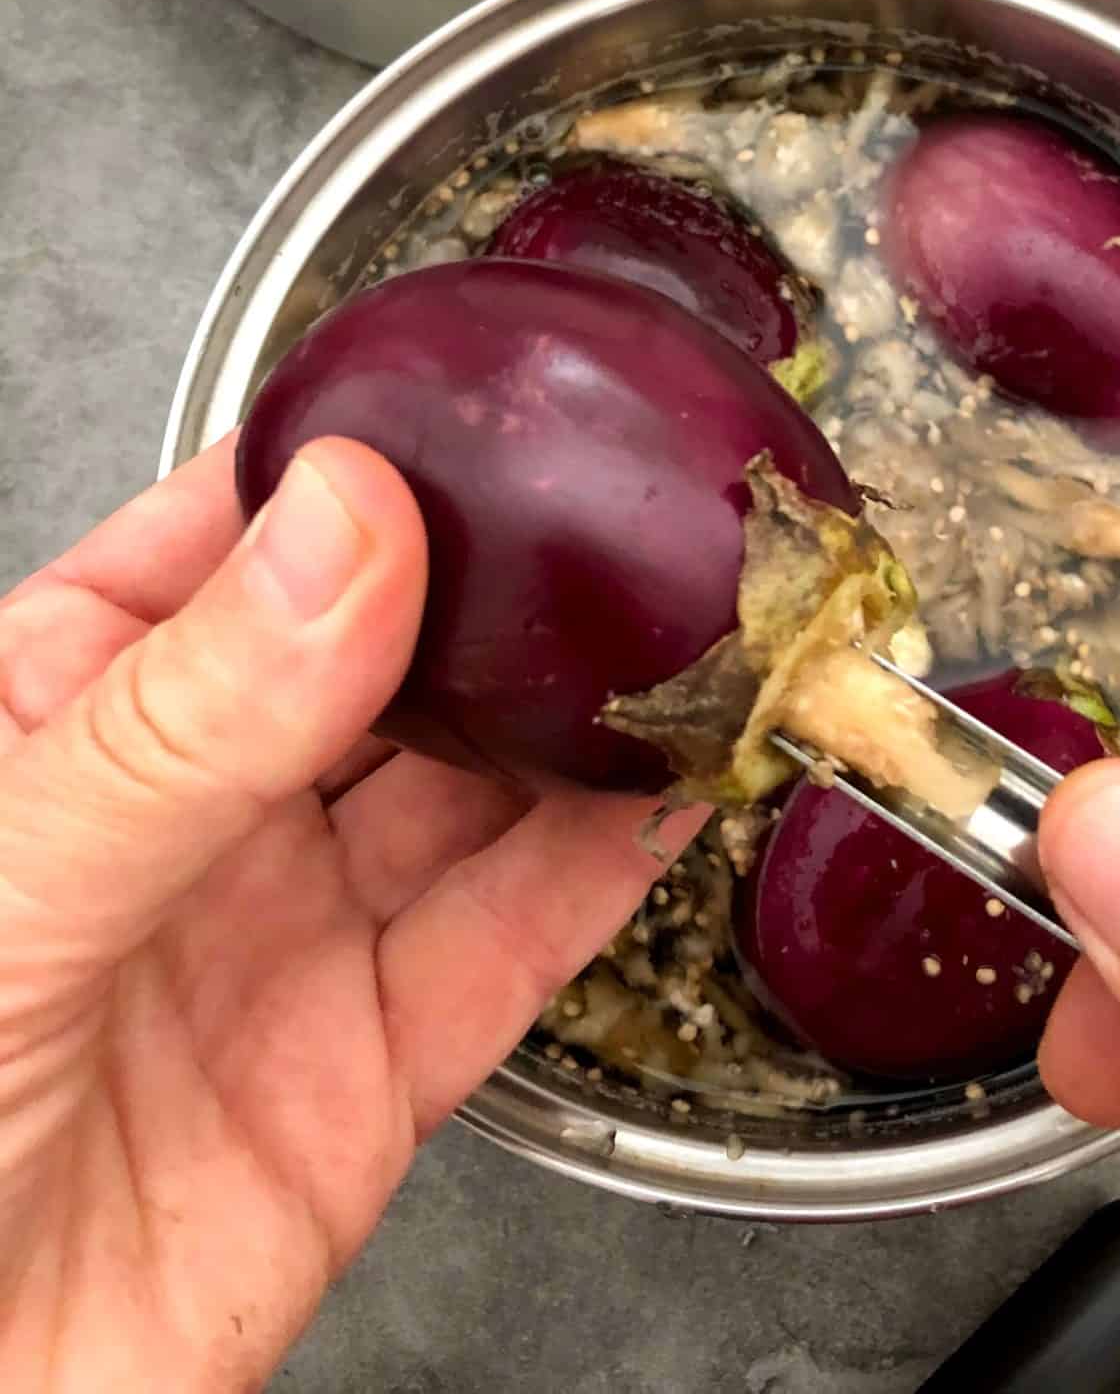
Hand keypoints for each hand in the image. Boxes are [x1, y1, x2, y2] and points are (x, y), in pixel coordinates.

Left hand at [0, 439, 699, 1391]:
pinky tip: (663, 787)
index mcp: (63, 721)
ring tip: (675, 634)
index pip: (218, 548)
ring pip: (465, 793)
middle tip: (615, 521)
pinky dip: (600, 868)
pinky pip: (507, 947)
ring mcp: (283, 940)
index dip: (342, 476)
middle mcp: (189, 816)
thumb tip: (346, 527)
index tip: (469, 421)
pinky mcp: (365, 1077)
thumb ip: (187, 720)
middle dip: (494, 591)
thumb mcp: (12, 889)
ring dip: (571, 717)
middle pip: (376, 659)